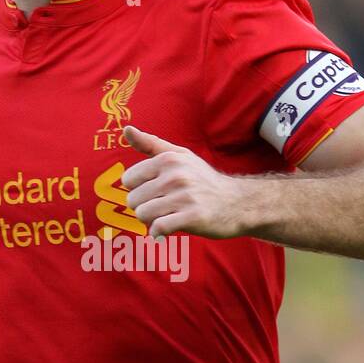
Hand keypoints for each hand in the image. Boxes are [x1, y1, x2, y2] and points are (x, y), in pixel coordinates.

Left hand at [120, 125, 244, 238]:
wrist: (237, 202)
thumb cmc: (202, 180)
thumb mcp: (180, 156)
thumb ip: (150, 144)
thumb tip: (126, 129)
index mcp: (169, 159)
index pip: (128, 179)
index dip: (138, 189)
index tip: (154, 191)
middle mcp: (176, 175)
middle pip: (133, 199)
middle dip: (144, 207)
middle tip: (162, 207)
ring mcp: (185, 196)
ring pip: (143, 214)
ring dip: (151, 220)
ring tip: (165, 216)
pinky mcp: (193, 217)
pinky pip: (159, 228)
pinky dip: (159, 232)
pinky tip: (167, 230)